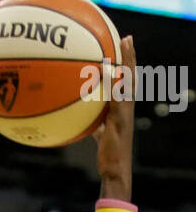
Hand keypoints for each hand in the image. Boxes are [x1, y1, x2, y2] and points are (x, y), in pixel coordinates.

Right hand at [93, 34, 134, 199]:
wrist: (114, 173)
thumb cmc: (115, 150)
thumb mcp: (116, 121)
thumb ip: (116, 98)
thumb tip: (112, 71)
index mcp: (126, 105)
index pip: (129, 75)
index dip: (128, 56)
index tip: (126, 38)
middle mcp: (122, 109)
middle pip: (123, 80)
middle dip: (122, 61)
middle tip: (119, 43)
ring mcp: (113, 120)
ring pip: (111, 95)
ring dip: (108, 80)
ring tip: (102, 66)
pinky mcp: (105, 131)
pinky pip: (97, 112)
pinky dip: (91, 105)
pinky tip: (81, 103)